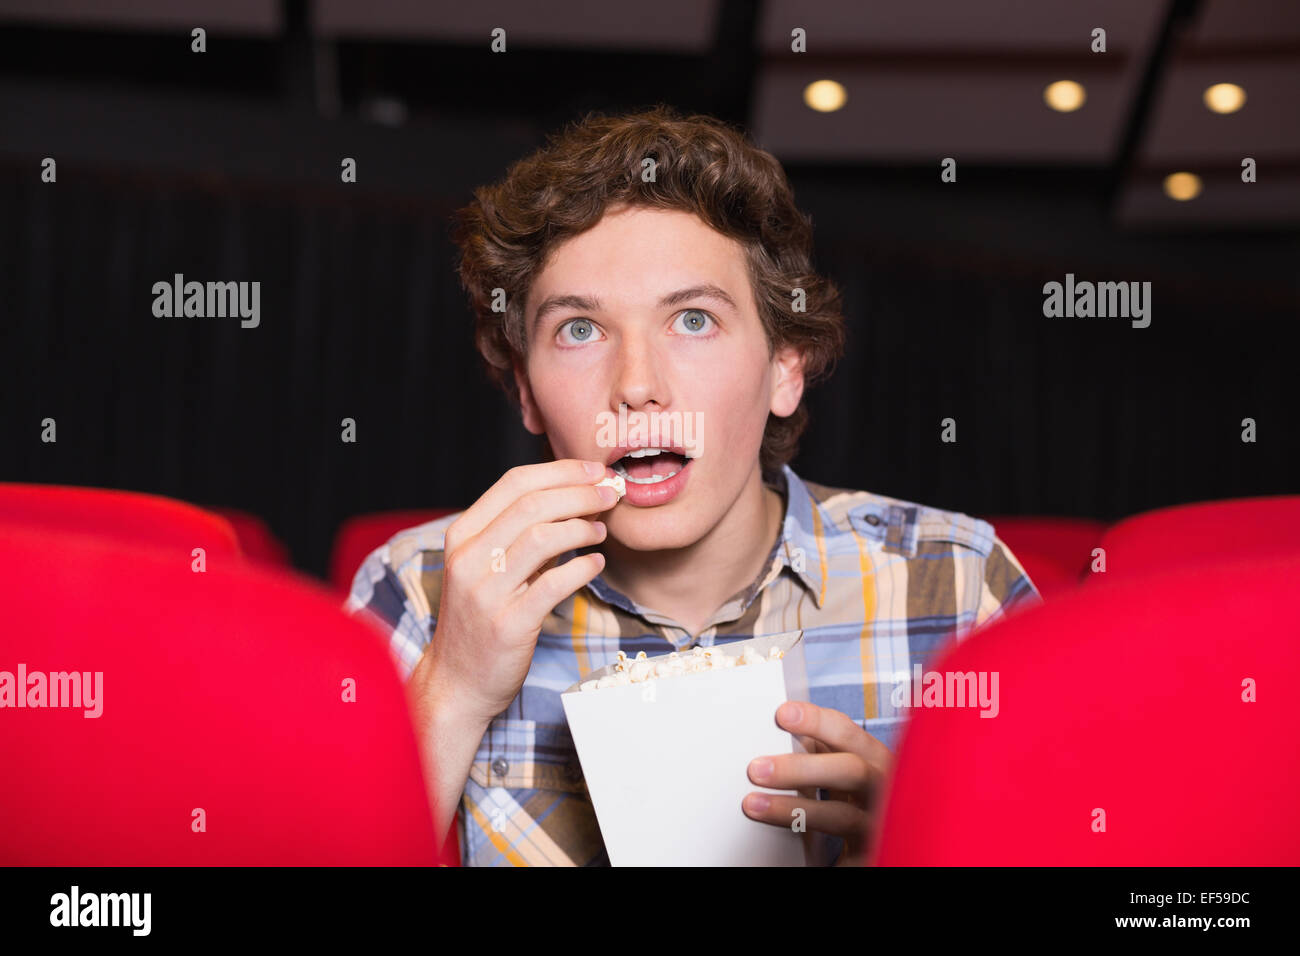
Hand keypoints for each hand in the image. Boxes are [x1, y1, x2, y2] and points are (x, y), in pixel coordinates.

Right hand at [411, 459, 619, 729]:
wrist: (457, 682)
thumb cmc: (480, 618)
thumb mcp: (486, 567)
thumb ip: (518, 532)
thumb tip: (573, 495)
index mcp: (462, 535)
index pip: (514, 482)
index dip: (561, 471)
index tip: (594, 471)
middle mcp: (468, 559)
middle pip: (532, 504)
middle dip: (581, 492)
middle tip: (612, 494)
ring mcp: (486, 592)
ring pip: (543, 537)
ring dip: (583, 526)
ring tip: (603, 529)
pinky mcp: (509, 625)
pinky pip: (554, 584)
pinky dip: (583, 567)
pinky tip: (596, 563)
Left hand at [742, 701, 893, 865]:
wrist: (885, 836)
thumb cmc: (856, 792)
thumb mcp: (841, 766)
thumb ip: (818, 750)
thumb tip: (776, 730)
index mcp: (873, 757)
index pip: (847, 733)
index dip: (816, 722)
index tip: (781, 714)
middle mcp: (883, 786)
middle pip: (850, 770)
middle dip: (801, 769)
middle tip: (756, 769)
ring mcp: (879, 821)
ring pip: (841, 815)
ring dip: (795, 810)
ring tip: (753, 805)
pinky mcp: (871, 852)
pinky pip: (847, 855)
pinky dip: (822, 857)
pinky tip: (787, 857)